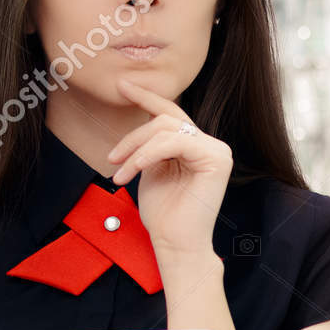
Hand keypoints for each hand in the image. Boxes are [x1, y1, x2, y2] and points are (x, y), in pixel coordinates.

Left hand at [107, 76, 231, 260]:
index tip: (121, 85)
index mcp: (196, 146)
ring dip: (135, 150)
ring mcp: (217, 150)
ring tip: (119, 173)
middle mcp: (211, 145)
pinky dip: (147, 154)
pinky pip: (173, 142)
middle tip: (112, 158)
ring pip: (165, 129)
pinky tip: (133, 170)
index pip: (170, 113)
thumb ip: (152, 146)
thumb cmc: (163, 215)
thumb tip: (142, 116)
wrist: (175, 244)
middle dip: (132, 137)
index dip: (146, 96)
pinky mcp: (217, 159)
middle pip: (164, 119)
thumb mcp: (152, 170)